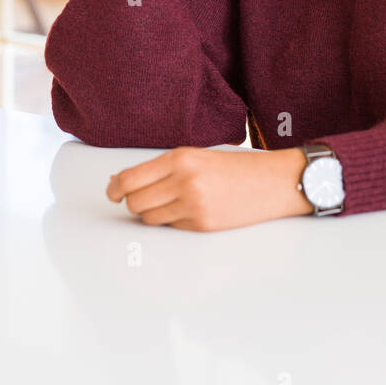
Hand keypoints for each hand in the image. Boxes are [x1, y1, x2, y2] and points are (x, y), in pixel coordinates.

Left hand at [105, 146, 312, 230]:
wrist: (273, 182)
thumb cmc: (237, 168)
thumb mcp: (197, 156)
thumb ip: (162, 168)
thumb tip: (121, 182)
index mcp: (180, 158)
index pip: (130, 179)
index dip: (115, 188)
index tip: (112, 191)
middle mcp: (184, 181)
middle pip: (135, 203)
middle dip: (134, 204)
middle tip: (142, 199)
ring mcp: (193, 205)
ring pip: (150, 219)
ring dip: (154, 214)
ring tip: (172, 203)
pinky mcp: (202, 225)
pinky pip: (171, 228)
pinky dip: (174, 222)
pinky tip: (191, 210)